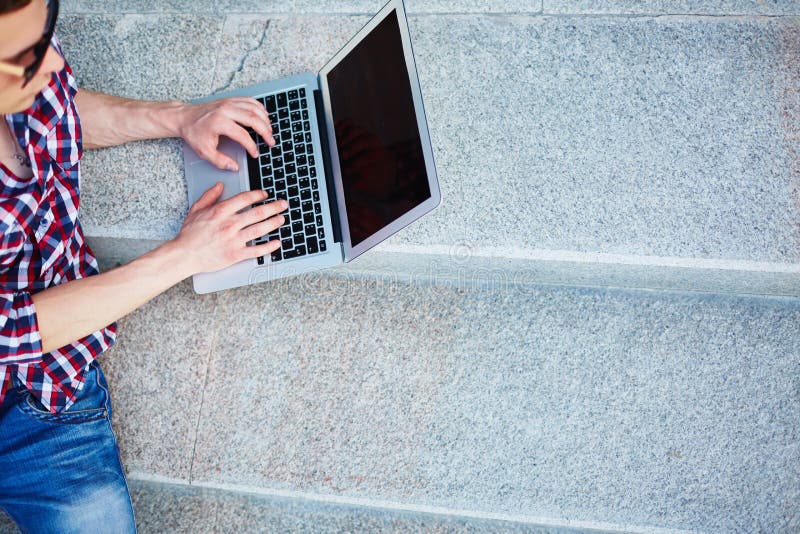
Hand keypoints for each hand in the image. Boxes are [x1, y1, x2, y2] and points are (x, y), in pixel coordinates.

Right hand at [172, 183, 287, 274]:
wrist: (184, 255)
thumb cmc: (189, 234)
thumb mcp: (196, 209)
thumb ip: (209, 196)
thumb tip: (220, 185)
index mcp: (221, 211)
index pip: (245, 198)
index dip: (258, 195)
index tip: (265, 194)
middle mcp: (230, 224)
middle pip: (258, 213)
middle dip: (274, 207)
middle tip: (283, 204)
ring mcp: (234, 240)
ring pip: (260, 229)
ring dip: (274, 223)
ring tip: (282, 219)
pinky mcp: (236, 254)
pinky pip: (257, 250)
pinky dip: (269, 246)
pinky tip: (277, 242)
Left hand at [176, 97, 275, 170]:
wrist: (184, 117)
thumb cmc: (193, 132)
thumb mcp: (203, 151)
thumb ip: (219, 161)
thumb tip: (234, 166)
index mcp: (219, 122)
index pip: (243, 135)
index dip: (252, 147)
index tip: (255, 154)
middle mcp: (226, 110)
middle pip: (253, 118)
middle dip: (265, 131)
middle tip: (271, 142)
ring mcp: (229, 103)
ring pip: (254, 108)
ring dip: (265, 120)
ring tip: (270, 131)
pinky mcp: (230, 100)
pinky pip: (250, 101)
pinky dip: (260, 108)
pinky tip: (264, 117)